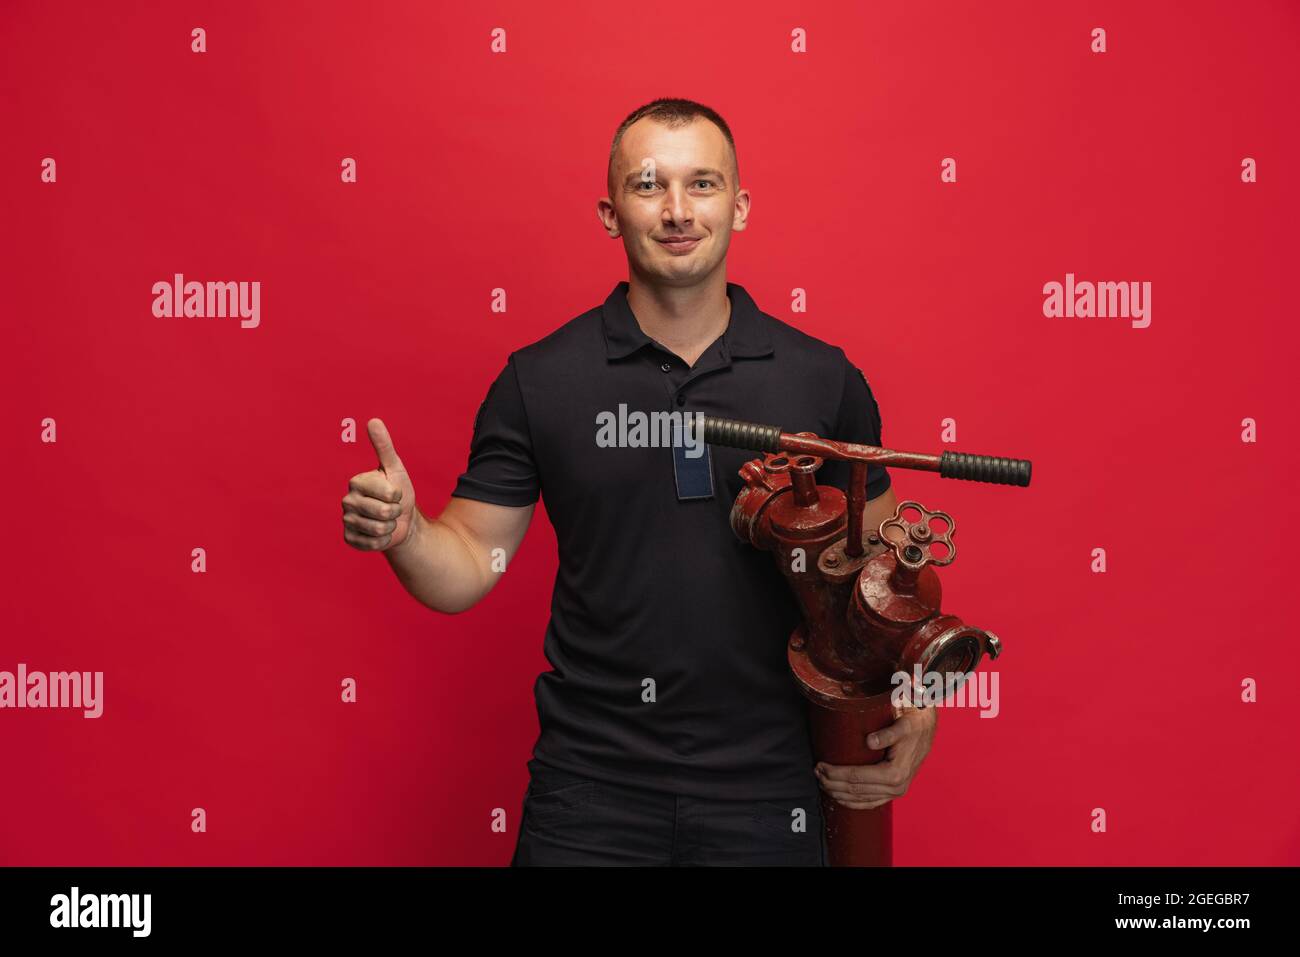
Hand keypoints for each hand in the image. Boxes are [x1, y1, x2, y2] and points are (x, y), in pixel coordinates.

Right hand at [341, 418, 417, 552]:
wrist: (401, 520)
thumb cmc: (399, 492)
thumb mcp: (395, 468)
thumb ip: (384, 446)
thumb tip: (373, 420)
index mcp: (357, 482)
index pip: (388, 493)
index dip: (398, 495)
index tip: (395, 493)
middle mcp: (347, 501)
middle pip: (383, 513)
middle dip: (396, 512)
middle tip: (392, 509)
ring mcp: (347, 521)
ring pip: (379, 529)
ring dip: (390, 527)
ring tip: (387, 520)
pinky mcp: (350, 539)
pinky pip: (373, 544)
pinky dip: (384, 540)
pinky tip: (381, 533)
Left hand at [814, 703, 936, 810]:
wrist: (927, 728)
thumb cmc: (913, 724)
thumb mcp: (903, 725)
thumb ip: (887, 734)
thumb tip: (870, 741)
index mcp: (895, 773)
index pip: (857, 778)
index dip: (836, 774)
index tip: (821, 766)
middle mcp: (896, 787)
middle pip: (856, 790)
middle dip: (832, 783)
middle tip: (816, 773)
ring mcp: (896, 791)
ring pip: (861, 799)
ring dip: (839, 793)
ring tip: (822, 783)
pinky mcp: (895, 791)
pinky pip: (871, 803)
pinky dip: (854, 802)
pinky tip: (841, 798)